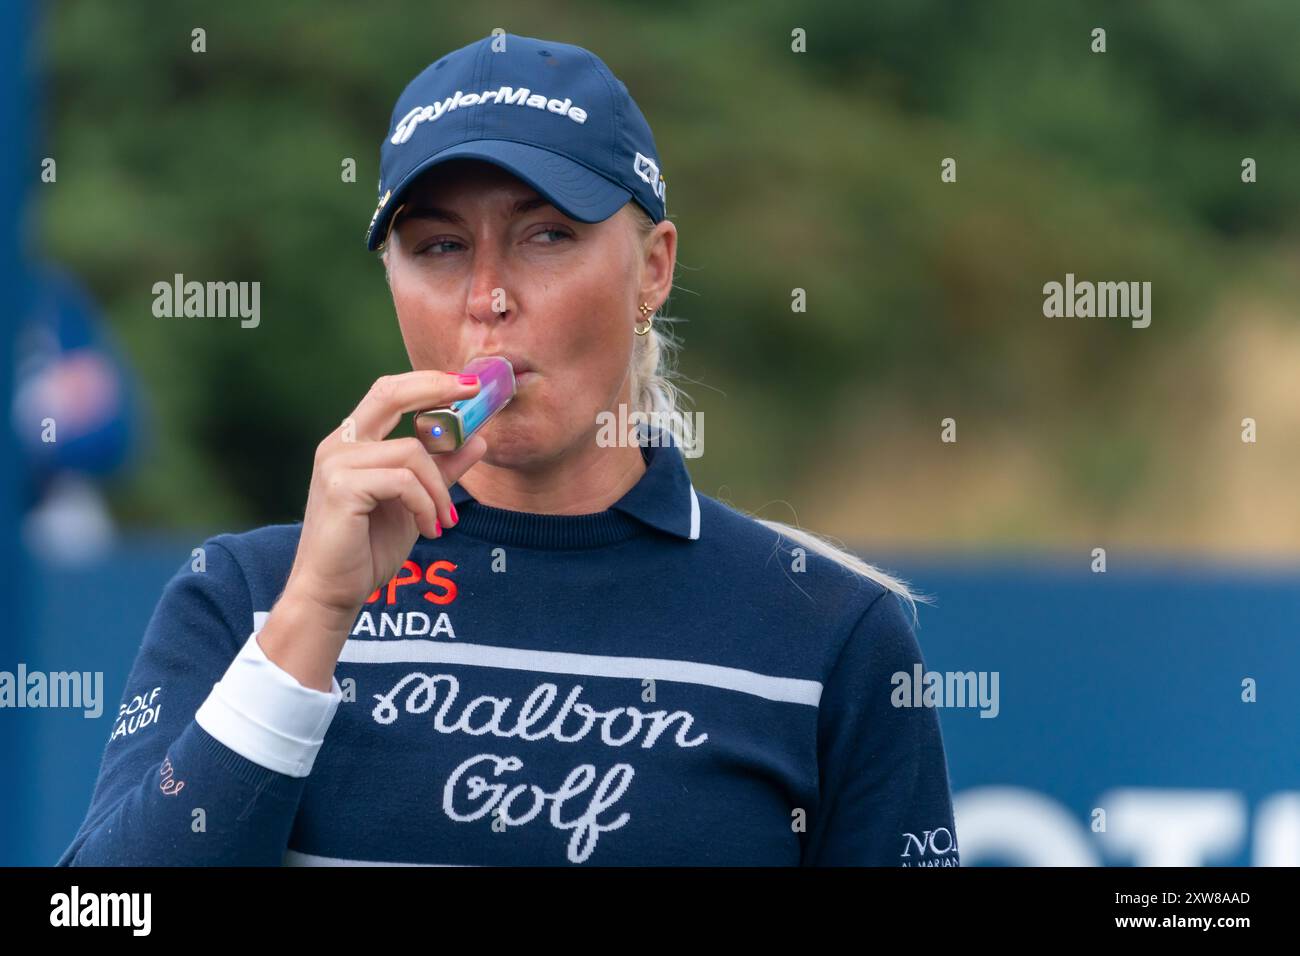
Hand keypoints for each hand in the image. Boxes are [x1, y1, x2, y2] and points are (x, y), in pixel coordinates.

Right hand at [283, 370, 487, 621]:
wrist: (333, 592)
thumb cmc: (367, 549)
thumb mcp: (416, 503)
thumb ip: (442, 469)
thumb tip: (477, 439)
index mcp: (352, 443)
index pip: (389, 393)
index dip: (429, 381)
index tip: (468, 384)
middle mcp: (339, 445)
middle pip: (390, 394)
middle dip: (437, 390)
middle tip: (474, 396)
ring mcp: (336, 463)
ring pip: (412, 453)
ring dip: (439, 489)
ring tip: (443, 520)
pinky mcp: (341, 487)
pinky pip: (404, 482)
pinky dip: (426, 505)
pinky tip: (430, 529)